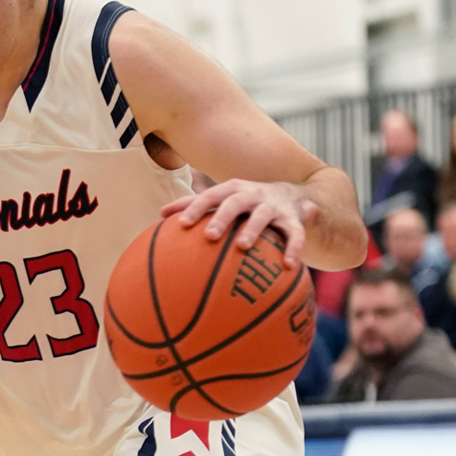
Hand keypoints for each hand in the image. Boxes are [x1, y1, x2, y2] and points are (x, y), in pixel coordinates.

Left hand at [162, 178, 314, 266]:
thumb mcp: (223, 198)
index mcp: (232, 190)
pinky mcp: (294, 220)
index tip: (182, 224)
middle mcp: (253, 194)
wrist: (293, 195)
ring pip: (263, 216)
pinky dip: (293, 248)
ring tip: (242, 246)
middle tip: (209, 236)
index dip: (196, 208)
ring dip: (253, 230)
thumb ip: (194, 204)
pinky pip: (295, 234)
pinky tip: (289, 266)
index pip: (211, 196)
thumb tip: (160, 214)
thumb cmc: (246, 202)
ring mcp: (274, 206)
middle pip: (235, 202)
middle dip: (222, 217)